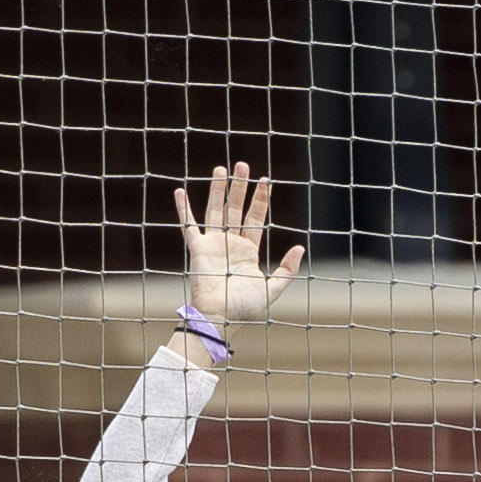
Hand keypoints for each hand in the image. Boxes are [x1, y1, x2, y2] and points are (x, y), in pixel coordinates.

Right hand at [173, 162, 306, 327]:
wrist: (220, 316)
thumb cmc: (245, 307)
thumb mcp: (273, 288)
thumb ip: (287, 269)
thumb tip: (299, 247)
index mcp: (248, 251)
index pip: (255, 219)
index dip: (260, 200)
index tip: (265, 181)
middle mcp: (230, 244)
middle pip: (236, 209)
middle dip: (240, 187)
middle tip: (243, 164)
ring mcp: (213, 244)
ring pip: (216, 210)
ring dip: (218, 190)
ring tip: (222, 169)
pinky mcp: (197, 249)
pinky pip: (188, 225)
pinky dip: (184, 209)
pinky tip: (180, 191)